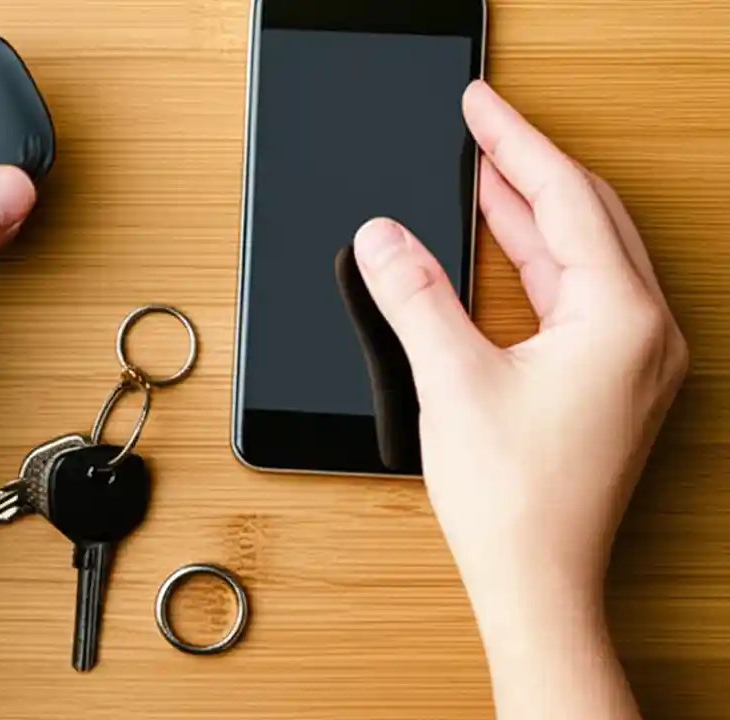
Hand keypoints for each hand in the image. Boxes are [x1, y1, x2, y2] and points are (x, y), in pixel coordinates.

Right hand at [353, 81, 685, 713]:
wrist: (542, 585)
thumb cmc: (515, 501)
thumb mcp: (453, 380)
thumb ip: (414, 296)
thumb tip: (382, 236)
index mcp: (620, 319)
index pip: (565, 198)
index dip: (515, 142)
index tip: (479, 104)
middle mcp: (645, 333)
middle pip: (589, 216)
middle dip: (530, 166)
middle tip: (481, 127)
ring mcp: (635, 359)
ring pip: (588, 254)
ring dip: (534, 212)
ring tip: (487, 173)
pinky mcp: (615, 382)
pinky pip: (584, 294)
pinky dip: (541, 261)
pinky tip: (506, 247)